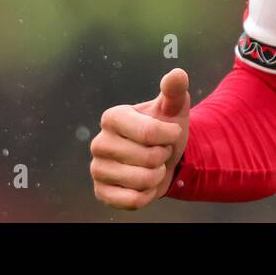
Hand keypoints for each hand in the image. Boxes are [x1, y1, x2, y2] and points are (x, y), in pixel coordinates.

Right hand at [90, 68, 190, 209]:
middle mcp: (99, 142)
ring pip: (142, 180)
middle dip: (164, 156)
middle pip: (148, 158)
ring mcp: (97, 168)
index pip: (149, 132)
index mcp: (112, 117)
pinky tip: (144, 184)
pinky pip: (133, 200)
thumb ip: (175, 90)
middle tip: (159, 150)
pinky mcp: (101, 192)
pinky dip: (147, 195)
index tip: (171, 132)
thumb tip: (178, 74)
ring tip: (153, 166)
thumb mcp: (174, 108)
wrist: (163, 159)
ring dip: (158, 175)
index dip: (169, 135)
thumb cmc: (167, 128)